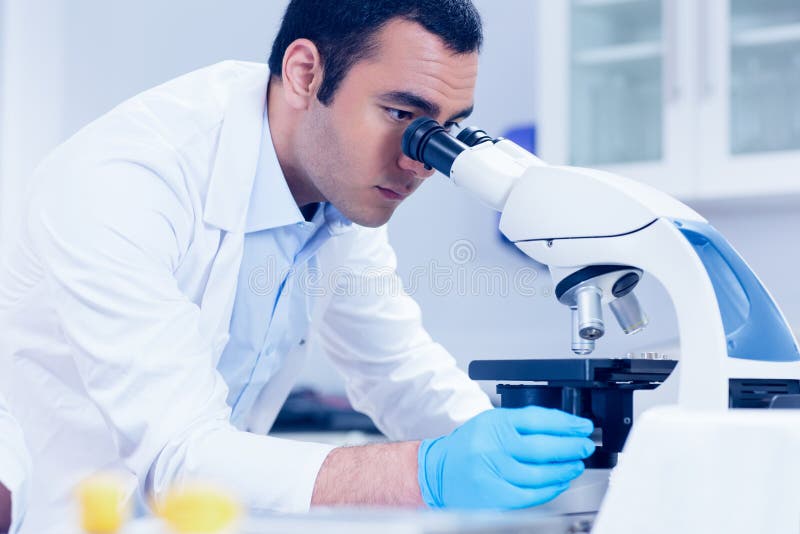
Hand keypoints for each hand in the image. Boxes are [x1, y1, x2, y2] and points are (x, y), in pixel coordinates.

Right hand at [417, 406, 594, 508]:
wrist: (438, 471)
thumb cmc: (467, 447)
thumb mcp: (490, 422)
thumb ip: (521, 423)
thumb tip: (562, 428)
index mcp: (493, 423)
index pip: (537, 419)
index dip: (565, 423)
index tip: (582, 426)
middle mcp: (491, 446)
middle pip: (541, 447)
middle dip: (570, 447)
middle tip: (584, 446)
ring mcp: (492, 472)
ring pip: (539, 473)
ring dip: (563, 470)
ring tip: (574, 465)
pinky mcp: (494, 495)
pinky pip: (530, 494)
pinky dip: (549, 489)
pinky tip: (558, 483)